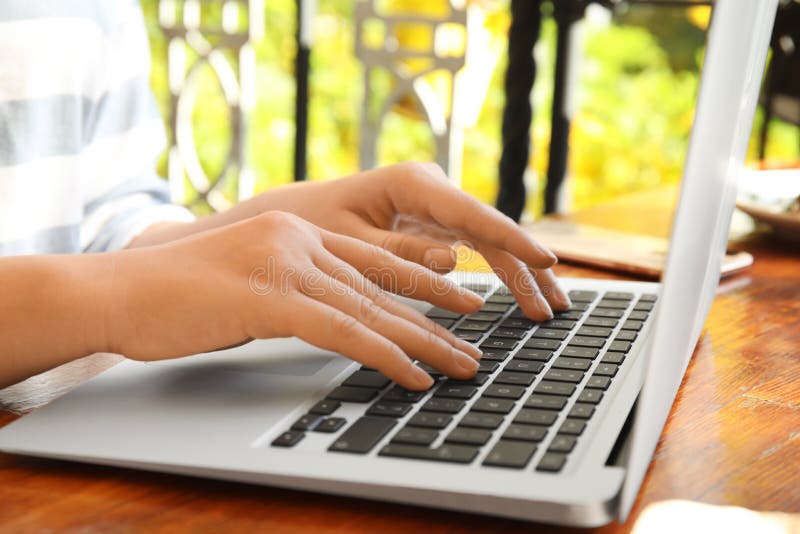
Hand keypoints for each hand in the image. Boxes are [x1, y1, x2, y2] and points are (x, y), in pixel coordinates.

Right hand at [107, 211, 484, 389]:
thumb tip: (334, 317)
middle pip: (383, 283)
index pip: (373, 258)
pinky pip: (342, 331)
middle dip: (436, 316)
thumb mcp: (249, 282)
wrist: (116, 291)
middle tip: (474, 341)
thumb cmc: (178, 296)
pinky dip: (384, 357)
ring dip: (424, 342)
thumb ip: (294, 289)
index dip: (422, 280)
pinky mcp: (269, 296)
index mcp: (296, 229)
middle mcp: (298, 237)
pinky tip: (413, 376)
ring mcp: (284, 262)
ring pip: (372, 308)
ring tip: (460, 366)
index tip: (459, 298)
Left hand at [246, 162, 570, 319]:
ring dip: (521, 275)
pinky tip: (524, 297)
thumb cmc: (315, 224)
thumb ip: (399, 253)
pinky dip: (500, 275)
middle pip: (491, 230)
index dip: (513, 240)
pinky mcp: (436, 226)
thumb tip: (454, 262)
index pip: (472, 215)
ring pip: (491, 242)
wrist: (295, 216)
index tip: (544, 260)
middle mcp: (432, 190)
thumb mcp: (350, 243)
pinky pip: (478, 250)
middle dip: (526, 267)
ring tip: (550, 310)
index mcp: (412, 184)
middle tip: (555, 305)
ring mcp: (438, 208)